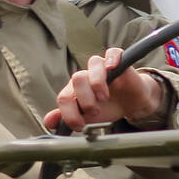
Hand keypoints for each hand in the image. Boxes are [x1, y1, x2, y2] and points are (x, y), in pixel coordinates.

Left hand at [44, 47, 165, 131]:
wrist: (131, 104)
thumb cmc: (107, 108)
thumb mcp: (87, 118)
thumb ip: (68, 118)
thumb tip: (48, 122)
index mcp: (74, 90)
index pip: (64, 97)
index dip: (69, 113)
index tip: (80, 126)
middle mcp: (86, 76)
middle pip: (77, 78)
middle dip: (85, 99)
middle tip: (94, 112)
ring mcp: (102, 68)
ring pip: (93, 63)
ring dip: (97, 82)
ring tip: (104, 97)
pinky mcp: (120, 63)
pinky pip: (114, 52)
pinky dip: (113, 58)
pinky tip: (113, 68)